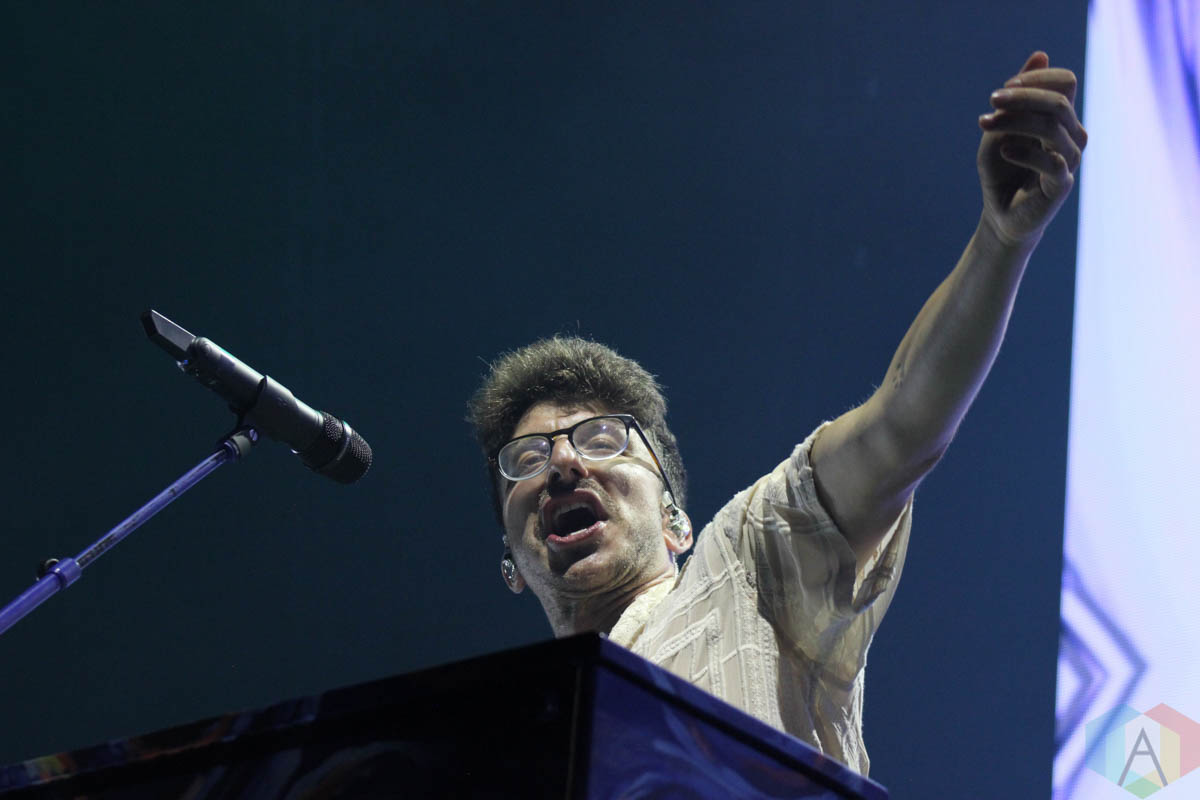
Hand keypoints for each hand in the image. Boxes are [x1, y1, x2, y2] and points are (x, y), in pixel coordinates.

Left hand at [977, 51, 1087, 247]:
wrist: (1000, 214)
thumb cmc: (1001, 170)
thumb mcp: (1000, 129)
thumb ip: (1017, 97)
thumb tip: (1040, 53)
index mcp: (1061, 118)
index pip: (1065, 82)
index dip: (1036, 79)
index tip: (1003, 90)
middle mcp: (1072, 136)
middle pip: (1059, 102)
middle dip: (1023, 97)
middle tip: (991, 101)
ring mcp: (1071, 160)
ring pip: (1053, 127)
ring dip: (1016, 121)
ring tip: (985, 125)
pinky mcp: (1062, 184)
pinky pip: (1051, 161)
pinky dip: (1024, 151)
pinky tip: (1004, 150)